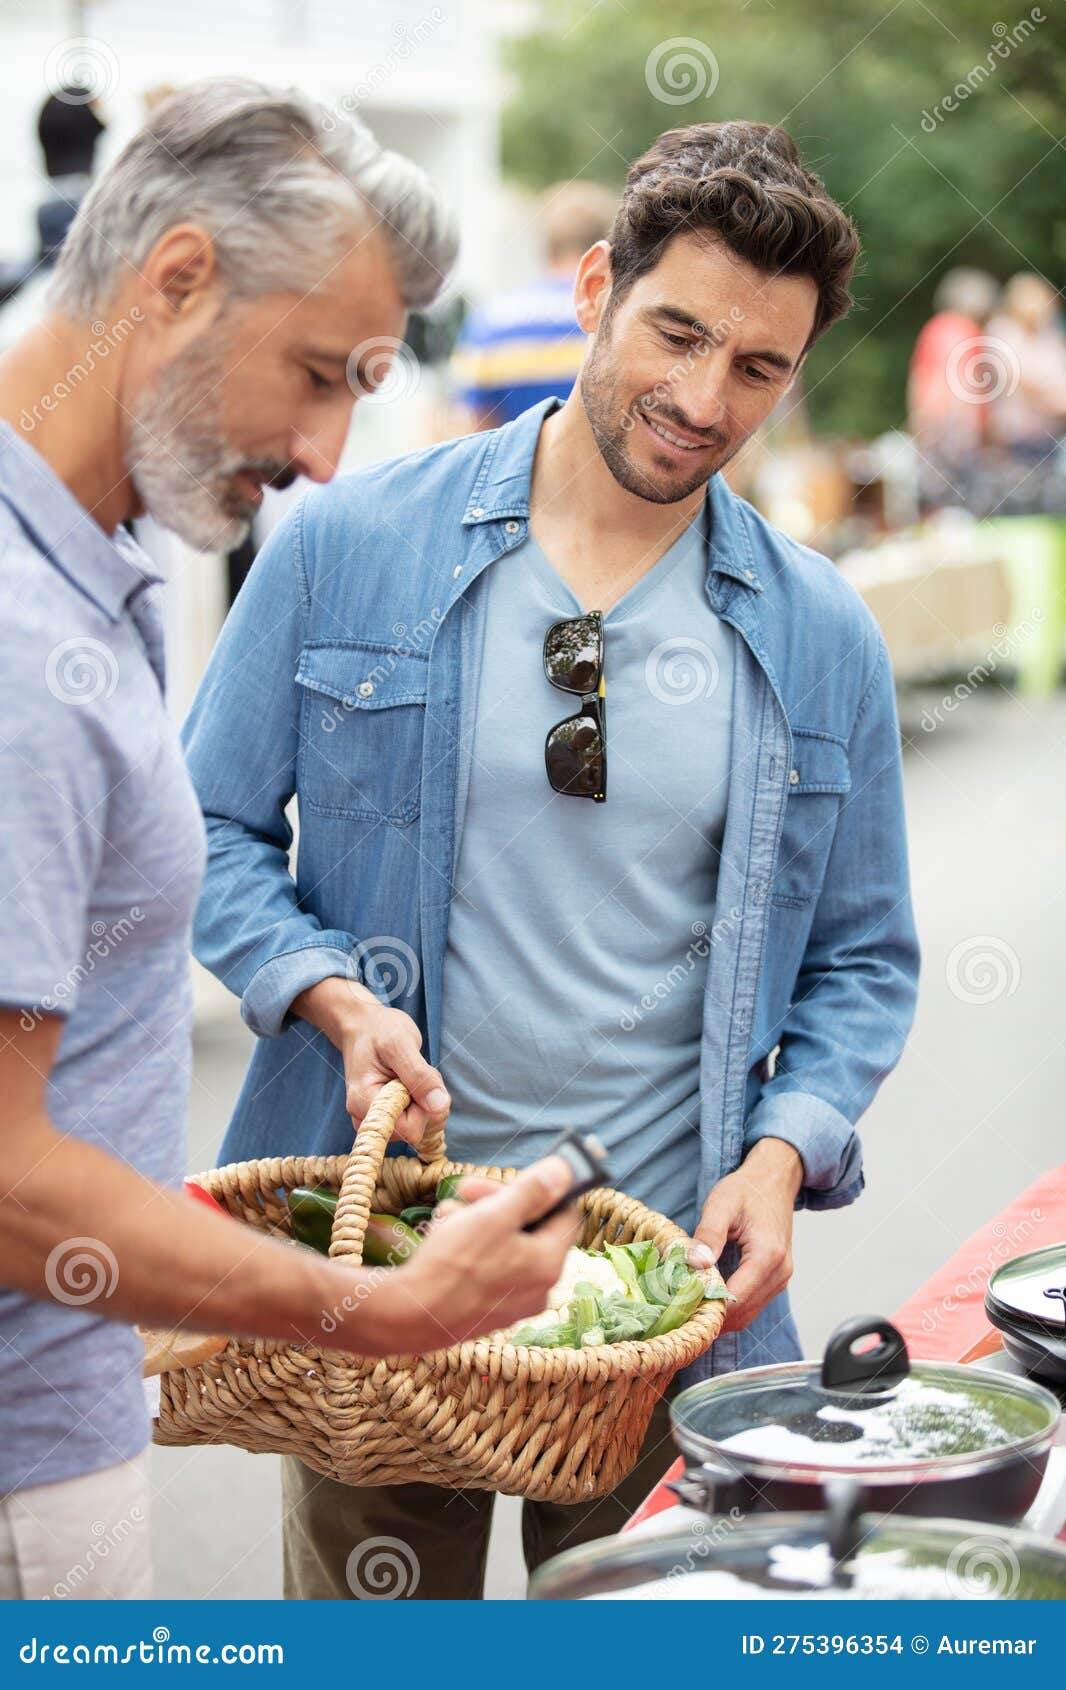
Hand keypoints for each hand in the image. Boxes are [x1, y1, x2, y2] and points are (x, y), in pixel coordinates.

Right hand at [292, 977, 448, 1146]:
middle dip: (427, 1102)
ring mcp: (379, 1119)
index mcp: (364, 1104)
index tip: (417, 1078)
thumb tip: (439, 1106)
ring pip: (421, 1126)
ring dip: (427, 1099)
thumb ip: (418, 1075)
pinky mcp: (390, 1116)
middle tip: (416, 1070)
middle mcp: (369, 1118)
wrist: (364, 1026)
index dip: (423, 1107)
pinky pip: (419, 1119)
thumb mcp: (400, 1044)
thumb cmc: (378, 1030)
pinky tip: (414, 1080)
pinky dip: (425, 1100)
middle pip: (417, 1131)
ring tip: (412, 1072)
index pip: (408, 1130)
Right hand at [369, 1157, 580, 1351]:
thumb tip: (565, 1171)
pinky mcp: (489, 1311)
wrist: (410, 1317)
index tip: (508, 1179)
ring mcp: (514, 1303)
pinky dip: (470, 1247)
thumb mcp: (494, 1215)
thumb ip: (533, 1191)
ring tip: (446, 1214)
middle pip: (530, 1228)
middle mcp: (539, 1288)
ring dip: (477, 1220)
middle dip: (496, 1202)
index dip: (538, 1189)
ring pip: (504, 1245)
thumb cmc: (454, 1264)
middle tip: (464, 1190)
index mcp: (549, 1264)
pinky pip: (489, 1268)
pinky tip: (442, 1235)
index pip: (564, 1214)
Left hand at [689, 1137, 803, 1331]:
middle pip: (742, 1313)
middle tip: (678, 1315)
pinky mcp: (776, 1278)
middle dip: (712, 1318)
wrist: (773, 1180)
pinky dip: (731, 1307)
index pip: (736, 1299)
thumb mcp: (721, 1204)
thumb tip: (696, 1265)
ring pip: (748, 1314)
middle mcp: (780, 1273)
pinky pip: (753, 1303)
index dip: (707, 1308)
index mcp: (767, 1256)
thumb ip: (709, 1234)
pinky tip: (707, 1299)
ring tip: (689, 1309)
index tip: (678, 1309)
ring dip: (721, 1316)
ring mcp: (781, 1278)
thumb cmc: (746, 1189)